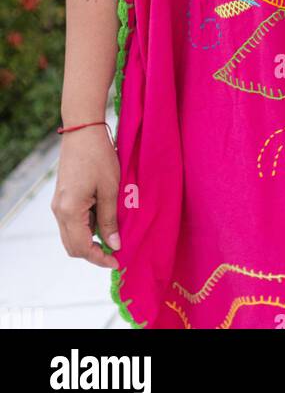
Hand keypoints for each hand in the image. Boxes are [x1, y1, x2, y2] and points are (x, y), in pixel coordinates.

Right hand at [52, 126, 120, 267]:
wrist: (83, 131)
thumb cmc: (99, 156)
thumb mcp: (110, 189)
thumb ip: (110, 219)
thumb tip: (114, 245)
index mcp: (70, 211)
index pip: (82, 248)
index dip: (99, 258)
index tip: (117, 261)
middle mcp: (59, 211)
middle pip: (73, 246)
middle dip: (93, 253)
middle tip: (116, 253)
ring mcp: (59, 204)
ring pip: (71, 235)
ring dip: (90, 240)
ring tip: (113, 237)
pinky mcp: (62, 197)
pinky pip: (72, 222)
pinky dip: (86, 227)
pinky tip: (104, 221)